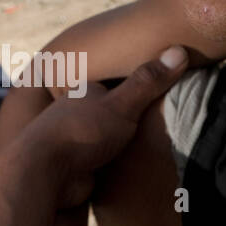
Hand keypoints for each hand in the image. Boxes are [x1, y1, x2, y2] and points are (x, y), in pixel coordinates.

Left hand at [14, 47, 188, 208]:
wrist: (46, 175)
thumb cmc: (81, 132)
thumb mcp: (122, 104)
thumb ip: (148, 81)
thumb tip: (179, 50)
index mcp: (82, 91)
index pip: (112, 83)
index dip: (133, 85)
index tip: (157, 86)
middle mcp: (73, 113)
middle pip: (105, 110)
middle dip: (123, 114)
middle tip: (157, 116)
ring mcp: (72, 141)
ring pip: (102, 136)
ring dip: (118, 141)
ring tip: (149, 141)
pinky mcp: (75, 167)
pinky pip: (101, 161)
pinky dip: (113, 162)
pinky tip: (130, 165)